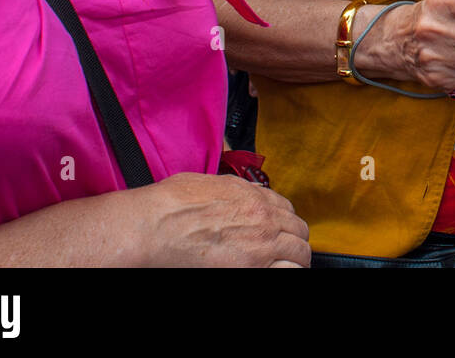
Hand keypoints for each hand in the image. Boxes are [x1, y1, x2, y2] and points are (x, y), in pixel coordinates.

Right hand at [129, 173, 310, 266]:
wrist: (155, 225)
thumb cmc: (170, 205)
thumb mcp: (208, 183)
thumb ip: (231, 191)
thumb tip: (233, 194)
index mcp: (253, 196)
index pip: (286, 209)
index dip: (283, 221)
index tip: (279, 230)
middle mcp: (263, 218)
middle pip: (298, 231)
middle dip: (293, 241)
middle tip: (286, 252)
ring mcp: (261, 245)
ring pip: (299, 253)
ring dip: (295, 259)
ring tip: (286, 266)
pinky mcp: (251, 267)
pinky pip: (286, 270)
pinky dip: (285, 271)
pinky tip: (275, 271)